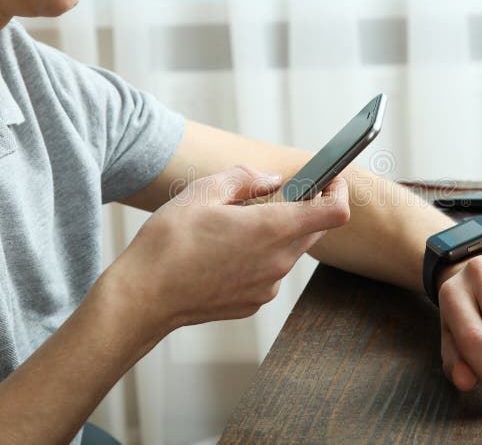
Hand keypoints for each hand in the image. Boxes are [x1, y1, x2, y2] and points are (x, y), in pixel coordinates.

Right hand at [109, 165, 349, 331]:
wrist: (144, 296)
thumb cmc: (169, 242)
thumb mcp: (203, 192)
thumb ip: (244, 179)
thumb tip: (270, 179)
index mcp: (272, 229)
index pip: (333, 211)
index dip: (337, 191)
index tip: (329, 180)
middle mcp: (278, 261)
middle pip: (312, 230)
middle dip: (302, 210)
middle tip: (272, 196)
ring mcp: (268, 286)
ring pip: (288, 252)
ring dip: (275, 235)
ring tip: (234, 227)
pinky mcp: (254, 302)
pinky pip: (269, 273)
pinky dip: (258, 258)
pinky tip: (224, 254)